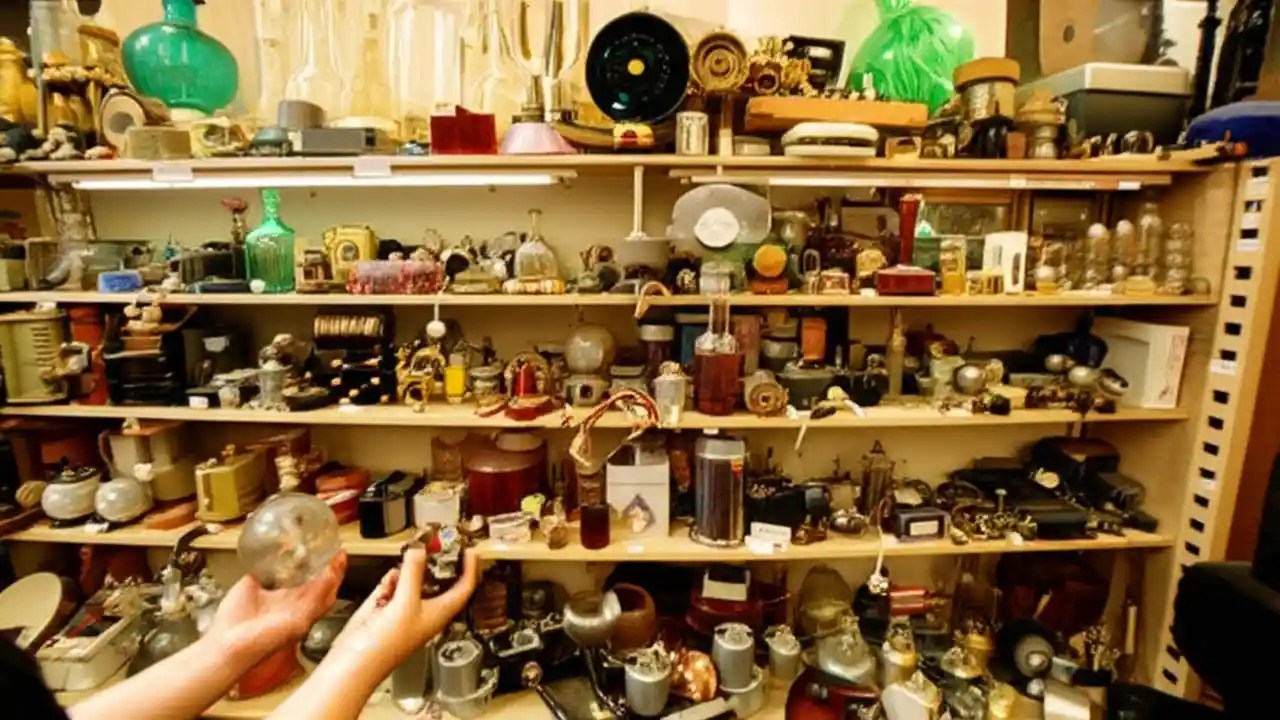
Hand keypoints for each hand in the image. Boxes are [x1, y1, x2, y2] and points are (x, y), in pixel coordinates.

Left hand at [207, 551, 346, 662]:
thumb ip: (261, 577)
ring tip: (339, 559)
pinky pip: (319, 600)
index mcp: (286, 606)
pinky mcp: (300, 621)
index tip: (325, 555)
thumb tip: (263, 562)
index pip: (311, 588)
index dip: (321, 573)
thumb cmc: (232, 627)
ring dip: (335, 576)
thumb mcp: (248, 589)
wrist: (225, 644)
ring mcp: (301, 618)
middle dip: (335, 573)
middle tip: (339, 555)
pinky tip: (330, 570)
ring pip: (326, 595)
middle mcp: (297, 613)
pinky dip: (327, 584)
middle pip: (324, 592)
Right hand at [330, 547, 477, 670]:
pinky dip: (389, 580)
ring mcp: (404, 607)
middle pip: (438, 579)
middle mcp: (424, 609)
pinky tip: (385, 586)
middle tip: (434, 544)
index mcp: (439, 612)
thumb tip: (420, 550)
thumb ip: (413, 573)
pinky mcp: (385, 606)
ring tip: (406, 562)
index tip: (470, 551)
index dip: (470, 569)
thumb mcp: (405, 602)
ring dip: (408, 570)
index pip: (464, 587)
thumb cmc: (386, 646)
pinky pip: (391, 584)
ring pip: (413, 578)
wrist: (355, 661)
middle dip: (435, 562)